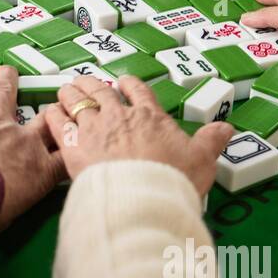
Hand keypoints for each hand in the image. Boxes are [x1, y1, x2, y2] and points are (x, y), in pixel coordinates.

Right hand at [0, 66, 64, 231]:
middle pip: (3, 90)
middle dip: (6, 81)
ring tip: (58, 102)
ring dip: (50, 110)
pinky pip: (64, 155)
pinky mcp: (42, 168)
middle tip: (9, 75)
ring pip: (42, 116)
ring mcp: (21, 141)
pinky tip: (82, 149)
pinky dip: (72, 151)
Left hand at [42, 76, 234, 193]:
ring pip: (78, 101)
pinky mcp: (73, 146)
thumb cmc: (174, 178)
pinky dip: (53, 115)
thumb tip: (228, 129)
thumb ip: (211, 141)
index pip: (139, 91)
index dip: (129, 84)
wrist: (143, 197)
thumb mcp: (202, 159)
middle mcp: (120, 116)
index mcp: (150, 116)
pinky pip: (58, 124)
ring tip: (66, 89)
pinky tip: (49, 112)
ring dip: (71, 93)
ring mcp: (94, 129)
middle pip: (103, 92)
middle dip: (93, 84)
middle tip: (86, 81)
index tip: (123, 81)